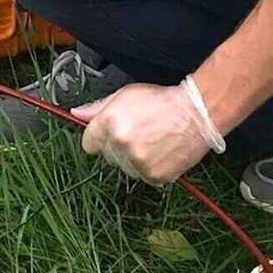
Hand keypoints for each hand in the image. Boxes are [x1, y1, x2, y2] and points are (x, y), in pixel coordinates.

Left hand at [72, 76, 226, 184]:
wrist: (196, 114)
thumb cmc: (163, 102)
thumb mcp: (126, 95)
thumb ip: (97, 108)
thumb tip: (76, 114)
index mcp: (110, 121)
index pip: (88, 143)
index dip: (100, 138)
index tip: (111, 135)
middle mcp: (121, 142)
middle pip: (108, 156)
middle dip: (119, 147)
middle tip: (139, 133)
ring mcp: (137, 161)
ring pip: (125, 168)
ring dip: (134, 159)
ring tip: (153, 142)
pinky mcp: (153, 175)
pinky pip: (143, 177)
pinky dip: (150, 169)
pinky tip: (161, 152)